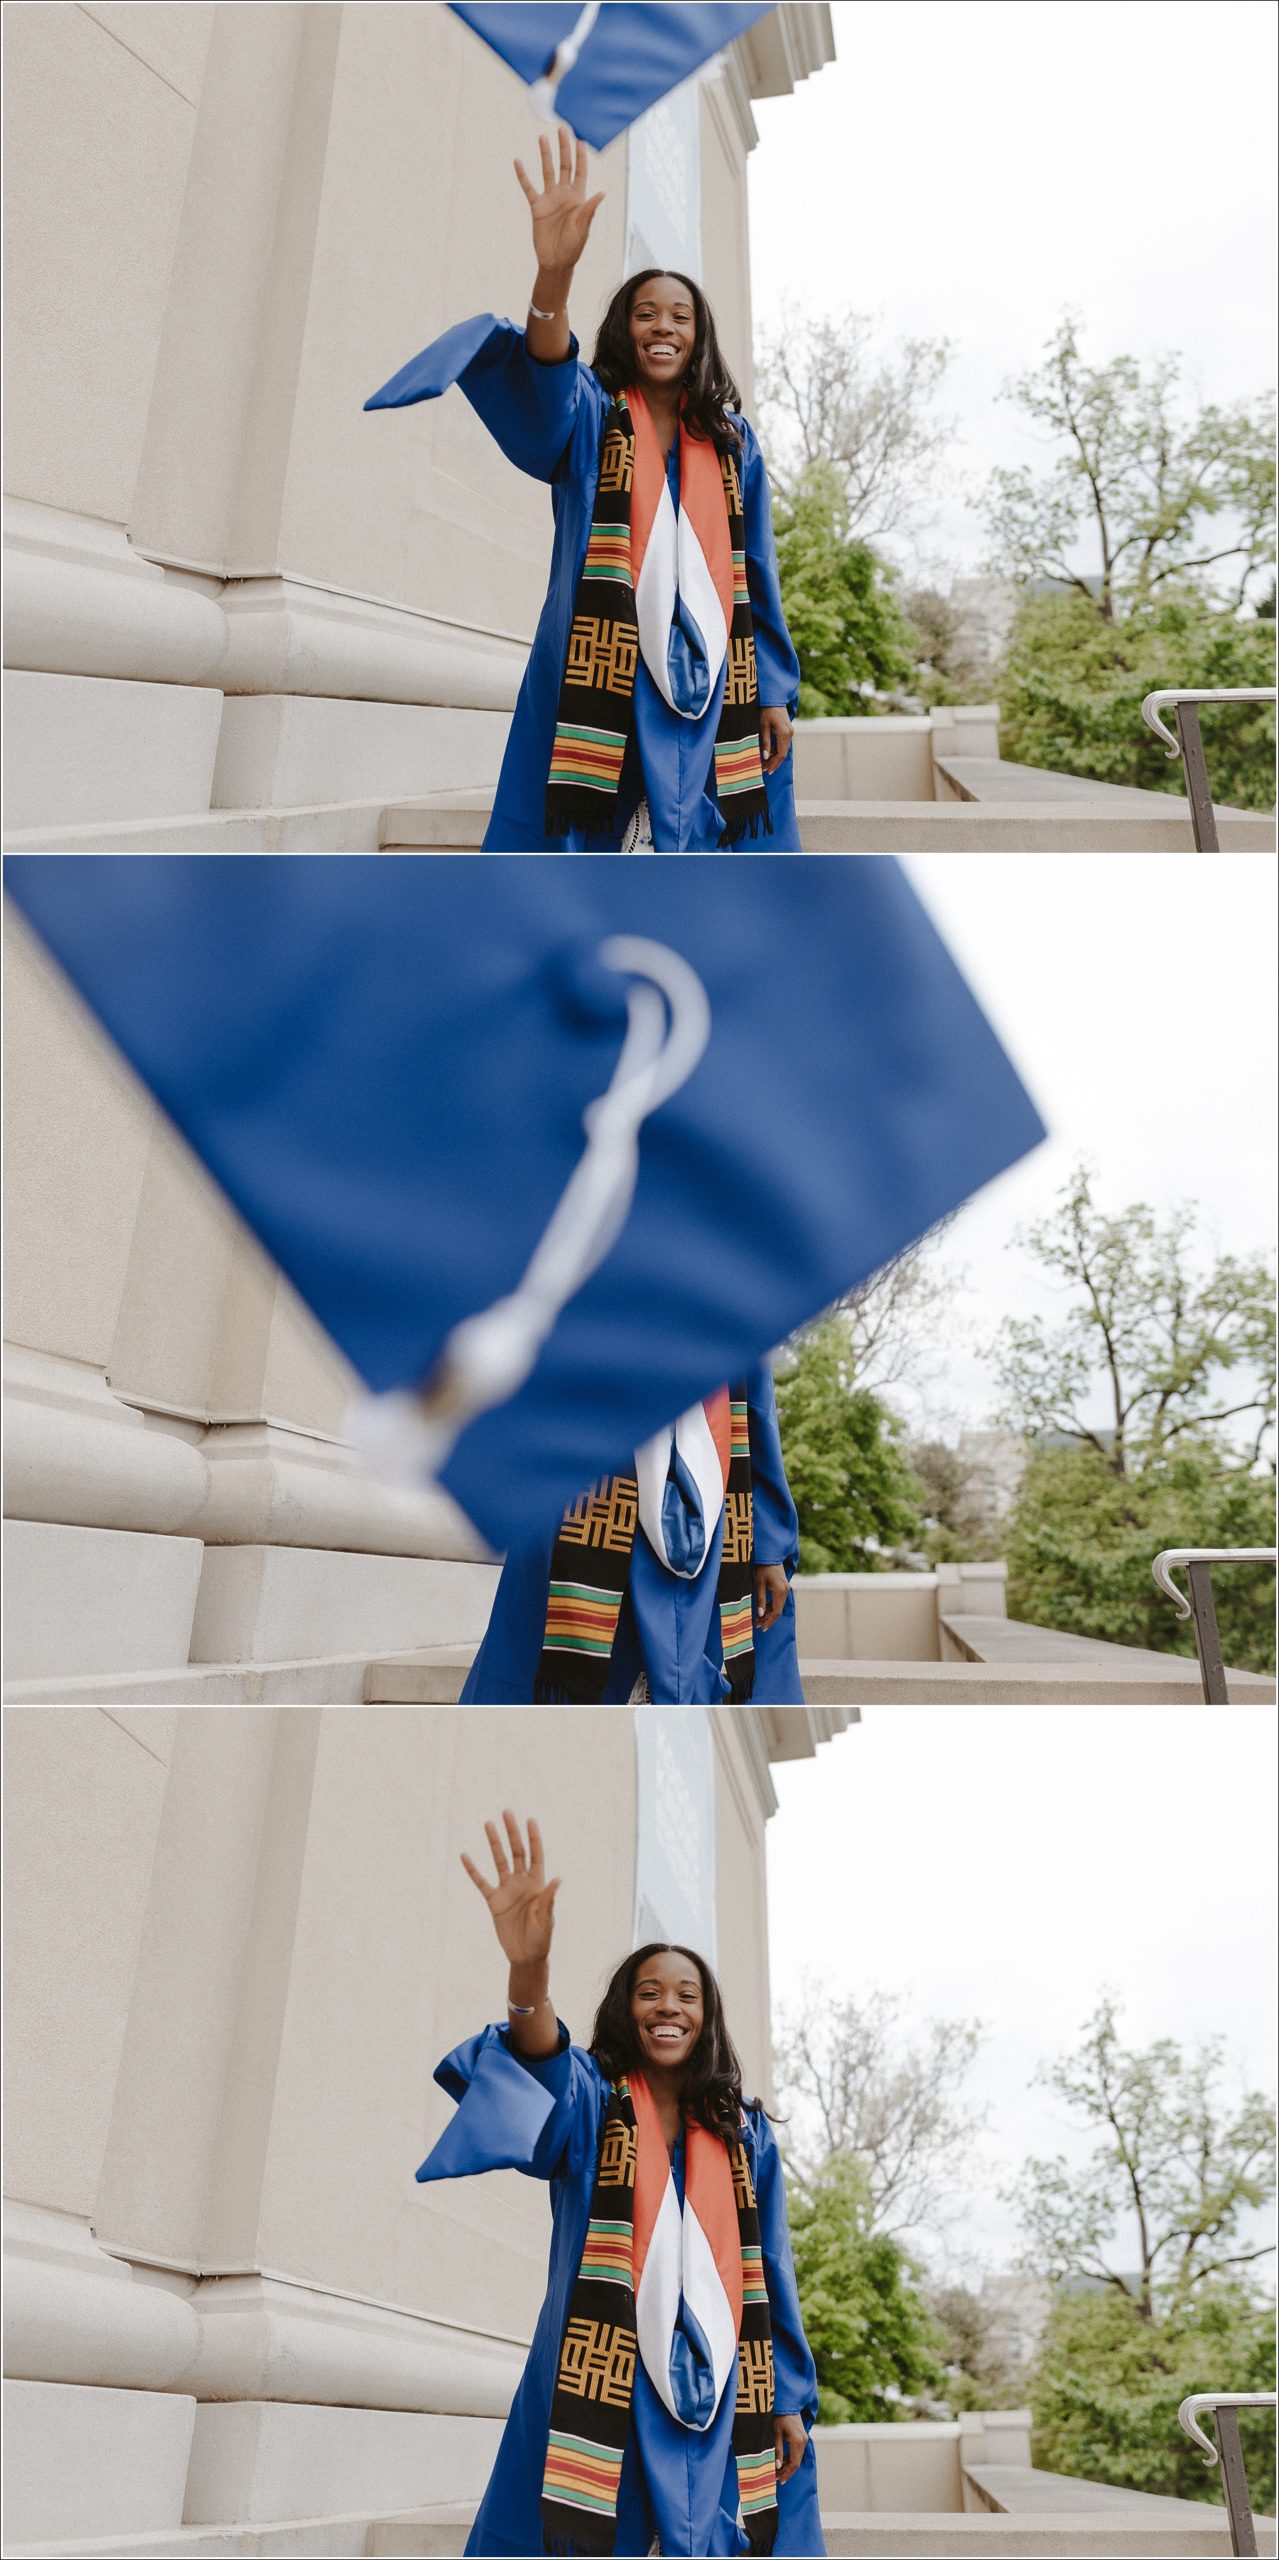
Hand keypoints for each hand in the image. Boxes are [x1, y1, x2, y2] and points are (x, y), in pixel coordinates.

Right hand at [461, 1812, 560, 1966]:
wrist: (525, 1956)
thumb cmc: (541, 1938)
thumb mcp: (546, 1919)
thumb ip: (549, 1899)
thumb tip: (558, 1880)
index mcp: (537, 1884)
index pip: (535, 1855)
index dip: (533, 1838)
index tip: (530, 1820)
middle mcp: (522, 1882)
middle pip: (516, 1852)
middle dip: (512, 1833)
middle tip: (506, 1812)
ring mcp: (507, 1890)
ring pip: (499, 1861)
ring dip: (494, 1843)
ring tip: (488, 1824)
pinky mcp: (493, 1901)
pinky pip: (481, 1882)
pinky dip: (473, 1870)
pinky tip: (465, 1856)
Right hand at [514, 125, 604, 277]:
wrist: (555, 262)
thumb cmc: (573, 248)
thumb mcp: (583, 229)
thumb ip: (589, 210)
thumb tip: (602, 194)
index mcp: (578, 198)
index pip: (580, 171)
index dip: (581, 156)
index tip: (580, 139)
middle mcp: (564, 194)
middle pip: (564, 165)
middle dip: (564, 148)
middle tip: (562, 129)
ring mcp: (550, 199)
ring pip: (547, 171)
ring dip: (545, 155)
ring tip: (542, 138)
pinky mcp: (537, 207)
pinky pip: (528, 188)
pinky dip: (523, 175)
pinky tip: (518, 161)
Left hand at [754, 1563, 788, 1633]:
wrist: (770, 1555)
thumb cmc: (762, 1568)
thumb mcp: (759, 1584)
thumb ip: (760, 1599)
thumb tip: (760, 1614)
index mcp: (780, 1591)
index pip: (776, 1611)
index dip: (769, 1621)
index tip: (761, 1628)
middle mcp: (785, 1591)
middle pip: (778, 1610)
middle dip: (768, 1619)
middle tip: (758, 1626)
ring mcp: (786, 1589)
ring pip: (778, 1606)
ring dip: (769, 1613)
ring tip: (759, 1620)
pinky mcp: (784, 1587)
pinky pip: (778, 1600)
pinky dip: (771, 1606)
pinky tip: (764, 1610)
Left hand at [759, 705, 792, 773]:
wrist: (773, 699)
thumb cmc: (766, 710)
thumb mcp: (763, 726)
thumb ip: (765, 742)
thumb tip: (765, 757)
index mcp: (784, 733)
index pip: (780, 754)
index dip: (774, 764)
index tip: (767, 771)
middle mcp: (790, 733)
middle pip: (783, 754)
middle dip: (773, 763)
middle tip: (764, 770)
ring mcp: (790, 732)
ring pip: (783, 750)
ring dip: (775, 758)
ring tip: (765, 764)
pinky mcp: (788, 731)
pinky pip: (783, 744)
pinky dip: (777, 751)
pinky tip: (769, 755)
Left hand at [775, 2412, 805, 2486]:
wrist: (788, 2404)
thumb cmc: (779, 2417)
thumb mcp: (776, 2433)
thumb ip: (777, 2450)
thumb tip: (777, 2466)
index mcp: (797, 2441)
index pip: (794, 2463)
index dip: (787, 2473)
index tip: (779, 2481)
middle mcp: (803, 2441)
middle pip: (796, 2462)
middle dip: (787, 2472)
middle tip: (777, 2479)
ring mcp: (804, 2439)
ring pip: (797, 2458)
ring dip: (788, 2466)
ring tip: (777, 2473)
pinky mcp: (802, 2437)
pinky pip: (797, 2452)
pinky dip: (790, 2459)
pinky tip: (782, 2463)